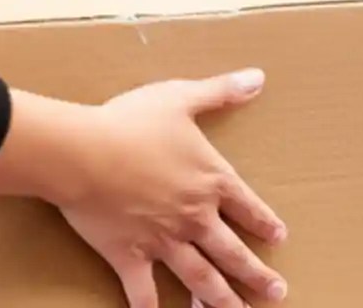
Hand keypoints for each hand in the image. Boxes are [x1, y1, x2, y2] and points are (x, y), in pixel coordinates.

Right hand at [0, 70, 286, 307]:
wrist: (84, 153)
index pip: (247, 206)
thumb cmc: (131, 122)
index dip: (265, 223)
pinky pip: (143, 291)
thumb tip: (257, 78)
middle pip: (233, 253)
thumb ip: (220, 91)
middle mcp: (193, 217)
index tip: (278, 238)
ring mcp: (163, 241)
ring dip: (222, 301)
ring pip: (201, 279)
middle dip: (257, 275)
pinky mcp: (130, 256)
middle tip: (277, 292)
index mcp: (210, 180)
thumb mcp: (181, 97)